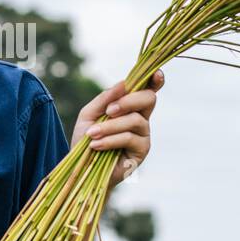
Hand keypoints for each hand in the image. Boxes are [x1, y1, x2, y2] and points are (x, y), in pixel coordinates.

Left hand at [71, 69, 163, 187]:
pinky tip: (96, 145)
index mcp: (130, 106)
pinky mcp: (141, 151)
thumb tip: (124, 83)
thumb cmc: (86, 138)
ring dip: (111, 126)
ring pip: (135, 120)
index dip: (155, 80)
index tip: (157, 74)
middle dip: (128, 101)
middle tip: (108, 111)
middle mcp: (141, 118)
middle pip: (148, 99)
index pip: (147, 90)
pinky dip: (110, 139)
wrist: (82, 166)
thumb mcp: (90, 114)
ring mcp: (144, 135)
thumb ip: (105, 98)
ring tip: (92, 134)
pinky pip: (129, 138)